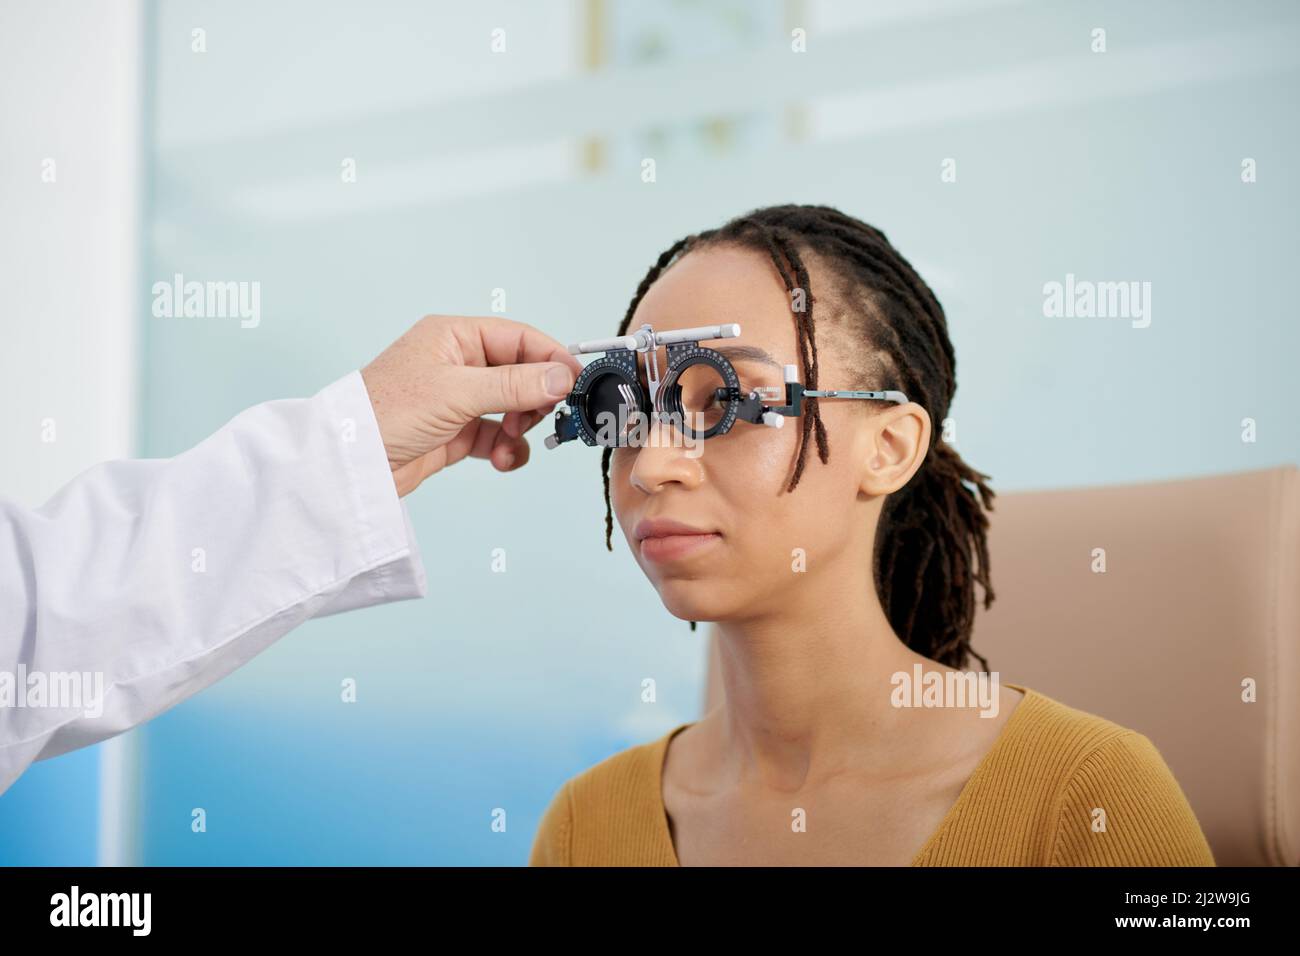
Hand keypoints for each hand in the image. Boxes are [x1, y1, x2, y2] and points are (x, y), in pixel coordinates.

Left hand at [361, 314, 581, 495]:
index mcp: (455, 337)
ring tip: (508, 442)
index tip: (576, 382)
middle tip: (540, 419)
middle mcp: (459, 363)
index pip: (519, 338)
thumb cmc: (386, 413)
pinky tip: (500, 460)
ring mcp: (459, 399)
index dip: (550, 359)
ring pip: (513, 408)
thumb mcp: (456, 393)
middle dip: (535, 400)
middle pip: (522, 374)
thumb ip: (514, 385)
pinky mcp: (457, 432)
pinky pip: (499, 436)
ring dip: (521, 428)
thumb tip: (562, 376)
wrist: (350, 465)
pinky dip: (507, 449)